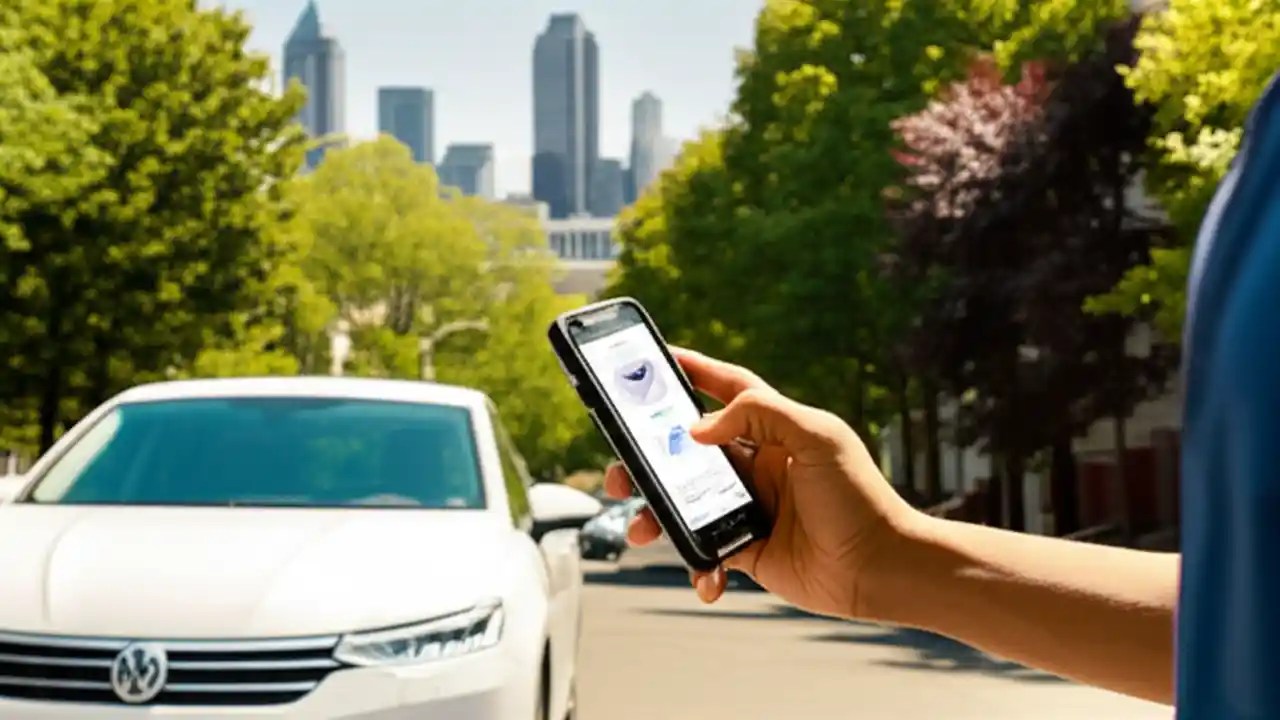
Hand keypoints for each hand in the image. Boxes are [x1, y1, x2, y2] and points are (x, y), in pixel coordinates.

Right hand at [604, 348, 918, 618]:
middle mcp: (756, 465)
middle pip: (685, 452)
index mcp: (773, 429)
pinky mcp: (748, 549)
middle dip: (646, 458)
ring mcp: (749, 507)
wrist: (881, 568)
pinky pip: (705, 552)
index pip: (726, 388)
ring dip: (655, 515)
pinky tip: (705, 575)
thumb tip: (698, 428)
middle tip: (619, 470)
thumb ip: (760, 414)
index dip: (693, 370)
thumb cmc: (859, 496)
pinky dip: (697, 565)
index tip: (656, 356)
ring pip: (683, 504)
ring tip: (641, 528)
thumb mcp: (817, 438)